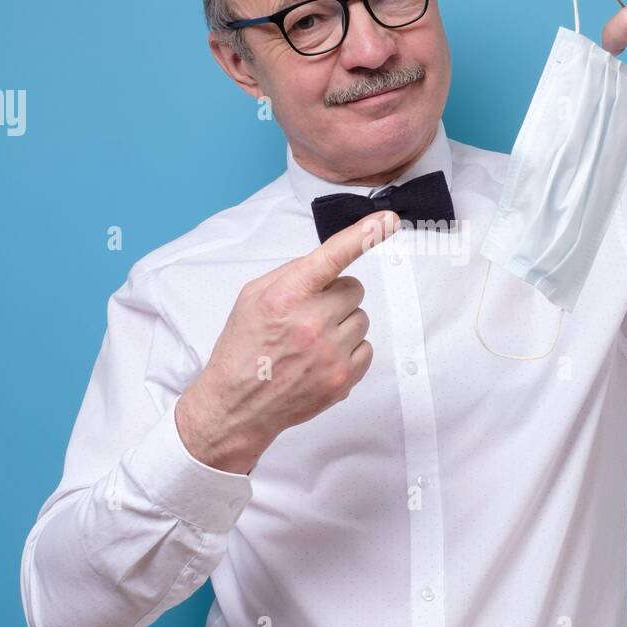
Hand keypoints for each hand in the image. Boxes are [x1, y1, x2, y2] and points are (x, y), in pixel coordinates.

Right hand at [175, 210, 400, 473]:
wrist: (237, 405)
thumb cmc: (244, 347)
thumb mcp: (252, 297)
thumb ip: (291, 274)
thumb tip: (330, 261)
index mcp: (285, 296)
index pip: (331, 257)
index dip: (362, 235)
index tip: (388, 220)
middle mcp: (310, 323)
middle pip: (353, 289)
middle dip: (335, 297)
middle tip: (309, 315)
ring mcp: (330, 354)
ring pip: (362, 318)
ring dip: (343, 324)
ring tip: (312, 340)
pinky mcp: (343, 379)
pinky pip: (367, 348)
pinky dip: (349, 350)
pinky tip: (322, 359)